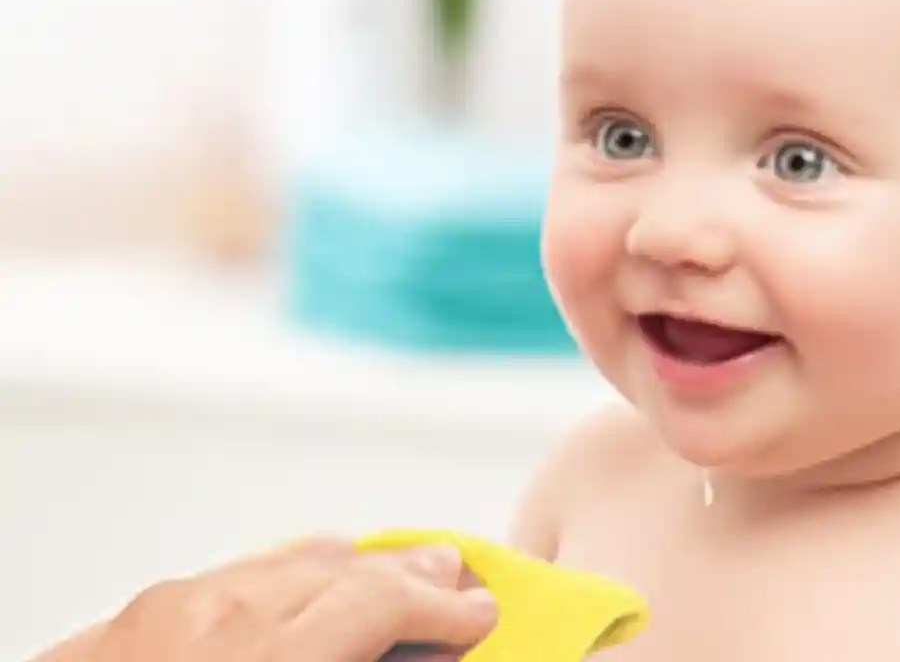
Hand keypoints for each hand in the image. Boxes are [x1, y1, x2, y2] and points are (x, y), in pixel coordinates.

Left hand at [35, 539, 495, 661]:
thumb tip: (412, 659)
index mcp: (264, 660)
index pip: (377, 602)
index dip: (442, 607)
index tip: (478, 614)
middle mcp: (205, 621)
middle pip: (334, 570)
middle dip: (404, 574)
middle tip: (451, 576)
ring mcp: (147, 620)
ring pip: (271, 568)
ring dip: (340, 571)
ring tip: (381, 570)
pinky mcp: (100, 637)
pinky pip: (208, 585)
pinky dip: (266, 583)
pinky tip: (284, 586)